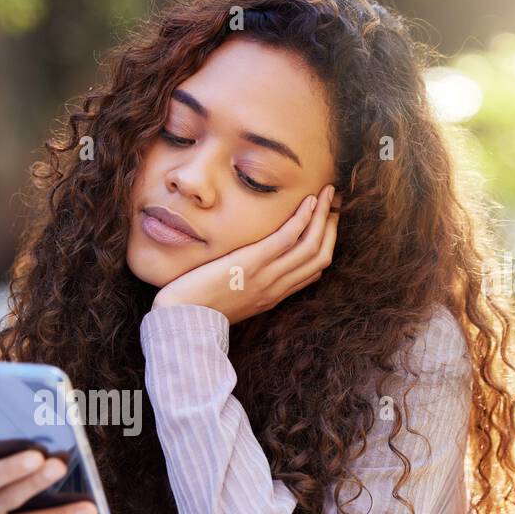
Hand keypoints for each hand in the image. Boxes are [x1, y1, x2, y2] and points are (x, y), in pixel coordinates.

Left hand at [151, 184, 339, 325]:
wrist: (180, 321)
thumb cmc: (195, 309)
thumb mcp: (230, 300)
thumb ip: (245, 285)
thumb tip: (245, 269)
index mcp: (272, 296)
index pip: (311, 272)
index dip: (324, 246)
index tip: (326, 224)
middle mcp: (276, 287)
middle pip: (319, 257)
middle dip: (331, 227)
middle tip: (334, 202)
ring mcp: (266, 276)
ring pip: (310, 246)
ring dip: (323, 215)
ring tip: (327, 192)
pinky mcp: (251, 264)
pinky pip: (286, 239)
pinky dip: (302, 219)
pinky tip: (308, 201)